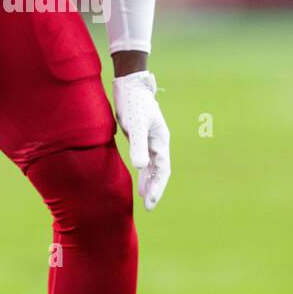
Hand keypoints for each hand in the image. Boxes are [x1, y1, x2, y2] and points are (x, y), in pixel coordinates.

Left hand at [113, 70, 170, 210]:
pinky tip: (139, 179)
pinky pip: (145, 160)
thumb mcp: (136, 124)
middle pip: (160, 171)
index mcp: (161, 141)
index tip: (149, 201)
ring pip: (153, 167)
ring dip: (149, 182)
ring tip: (145, 199)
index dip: (157, 186)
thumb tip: (141, 166)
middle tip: (149, 207)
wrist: (130, 86)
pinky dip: (143, 172)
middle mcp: (158, 143)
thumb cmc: (134, 103)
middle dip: (155, 189)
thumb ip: (138, 145)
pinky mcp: (141, 138)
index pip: (162, 169)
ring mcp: (150, 141)